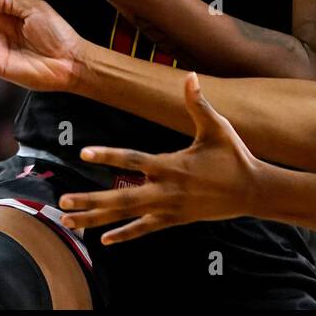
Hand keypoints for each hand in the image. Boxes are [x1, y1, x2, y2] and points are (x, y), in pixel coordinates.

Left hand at [57, 74, 266, 243]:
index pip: (134, 160)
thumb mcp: (217, 127)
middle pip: (121, 198)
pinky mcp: (175, 220)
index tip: (84, 153)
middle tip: (63, 202)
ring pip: (127, 216)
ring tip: (69, 223)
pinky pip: (145, 229)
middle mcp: (166, 190)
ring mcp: (169, 208)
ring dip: (96, 220)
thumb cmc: (234, 156)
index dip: (109, 155)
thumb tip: (191, 75)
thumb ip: (198, 103)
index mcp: (173, 165)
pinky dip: (125, 234)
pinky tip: (103, 240)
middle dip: (90, 201)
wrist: (252, 191)